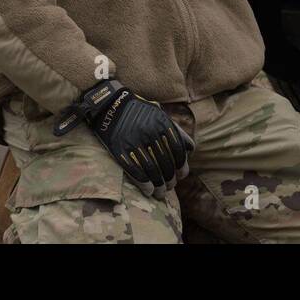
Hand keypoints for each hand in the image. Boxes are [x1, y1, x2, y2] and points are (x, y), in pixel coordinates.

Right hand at [54, 80, 194, 197]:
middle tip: (170, 187)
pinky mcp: (121, 151)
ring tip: (160, 193)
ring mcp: (135, 143)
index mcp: (162, 125)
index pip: (178, 152)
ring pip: (153, 172)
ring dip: (158, 186)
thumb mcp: (160, 114)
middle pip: (166, 165)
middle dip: (170, 180)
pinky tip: (148, 191)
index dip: (181, 167)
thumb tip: (190, 149)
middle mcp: (151, 135)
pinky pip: (136, 172)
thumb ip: (176, 130)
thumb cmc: (138, 111)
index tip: (181, 175)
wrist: (110, 105)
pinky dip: (145, 185)